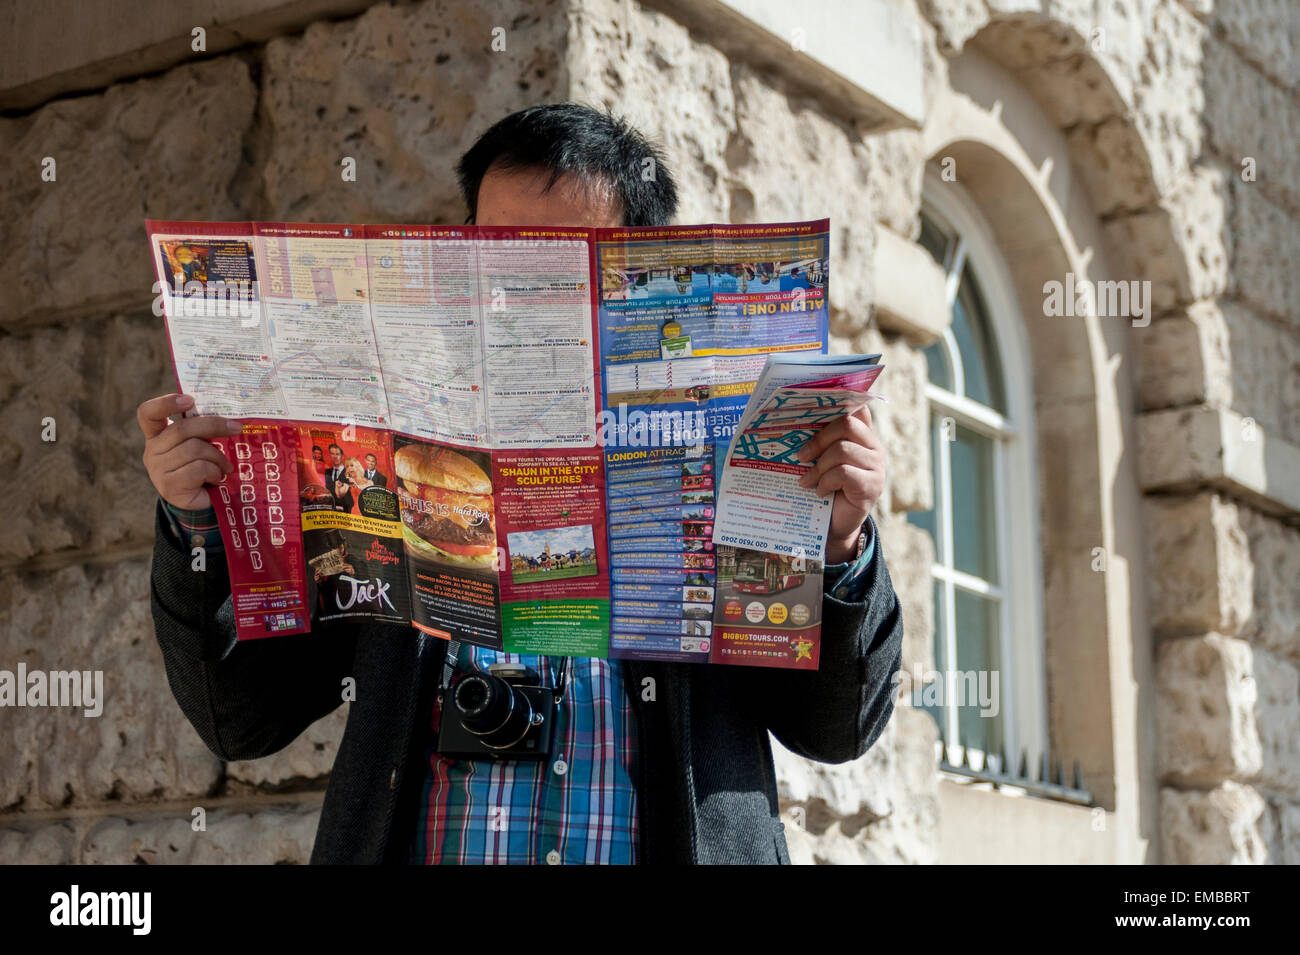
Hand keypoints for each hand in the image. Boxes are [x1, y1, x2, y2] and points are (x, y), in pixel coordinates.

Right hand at [139, 393, 240, 510]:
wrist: (202, 502)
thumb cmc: (204, 468)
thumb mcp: (201, 444)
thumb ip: (203, 430)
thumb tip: (231, 418)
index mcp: (158, 435)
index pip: (148, 413)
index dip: (165, 403)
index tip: (189, 400)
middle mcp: (152, 450)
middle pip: (182, 429)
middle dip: (214, 426)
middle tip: (237, 428)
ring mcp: (157, 469)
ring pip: (194, 449)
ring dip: (218, 457)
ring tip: (226, 467)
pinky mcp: (168, 486)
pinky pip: (198, 469)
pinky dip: (214, 472)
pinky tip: (216, 478)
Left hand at [796, 403, 886, 562]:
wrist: (836, 524)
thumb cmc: (825, 488)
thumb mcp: (821, 461)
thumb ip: (819, 441)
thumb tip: (792, 422)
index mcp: (863, 435)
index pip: (856, 407)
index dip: (839, 402)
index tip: (815, 405)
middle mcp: (874, 446)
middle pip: (847, 424)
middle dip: (819, 439)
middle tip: (801, 456)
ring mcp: (877, 466)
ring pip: (843, 450)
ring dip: (819, 466)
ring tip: (807, 481)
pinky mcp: (873, 485)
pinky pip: (844, 472)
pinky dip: (826, 481)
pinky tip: (820, 491)